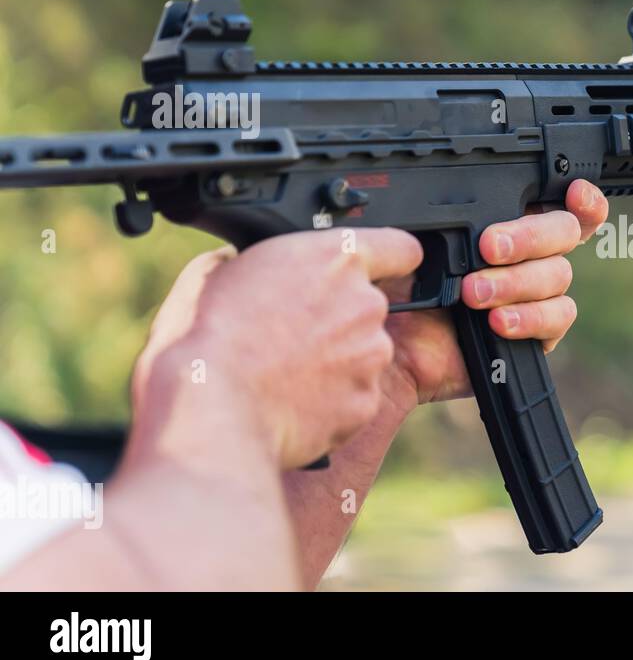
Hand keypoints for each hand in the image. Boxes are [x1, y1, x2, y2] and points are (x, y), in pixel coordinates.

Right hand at [130, 227, 422, 469]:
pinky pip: (353, 397)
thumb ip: (253, 261)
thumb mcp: (215, 271)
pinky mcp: (367, 403)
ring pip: (362, 355)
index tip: (376, 271)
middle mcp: (366, 305)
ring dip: (335, 362)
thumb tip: (244, 266)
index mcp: (335, 259)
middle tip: (290, 336)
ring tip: (283, 375)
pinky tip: (290, 403)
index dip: (388, 258)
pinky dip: (330, 401)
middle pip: (368, 308)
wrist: (211, 411)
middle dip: (337, 320)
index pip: (400, 247)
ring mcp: (371, 356)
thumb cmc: (205, 340)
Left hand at [380, 179, 609, 405]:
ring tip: (474, 294)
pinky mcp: (540, 332)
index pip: (556, 198)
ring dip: (517, 281)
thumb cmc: (398, 285)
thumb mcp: (411, 237)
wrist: (393, 345)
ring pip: (559, 274)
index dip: (578, 195)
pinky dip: (531, 316)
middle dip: (530, 236)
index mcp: (505, 219)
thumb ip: (443, 212)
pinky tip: (499, 321)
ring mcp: (538, 293)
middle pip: (564, 230)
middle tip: (488, 247)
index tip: (573, 193)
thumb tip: (457, 196)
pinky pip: (558, 317)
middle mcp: (529, 253)